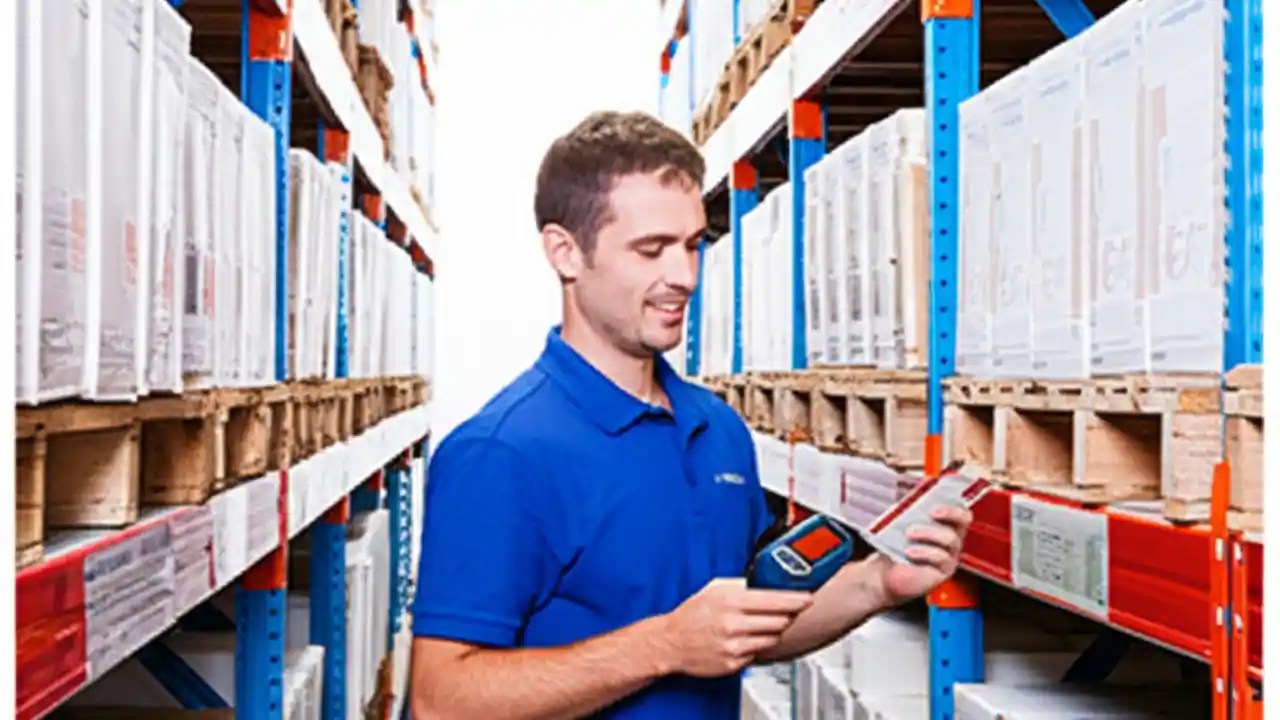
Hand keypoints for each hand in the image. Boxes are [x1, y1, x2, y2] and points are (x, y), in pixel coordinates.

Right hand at [659, 578, 812, 676]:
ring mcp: (735, 646)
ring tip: (758, 624)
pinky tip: (744, 638)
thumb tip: (769, 582)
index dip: (797, 600)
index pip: (776, 600)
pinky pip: (759, 652)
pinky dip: (757, 645)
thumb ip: (743, 584)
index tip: (809, 598)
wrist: (671, 642)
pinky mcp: (734, 663)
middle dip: (786, 615)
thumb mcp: (715, 588)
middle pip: (780, 620)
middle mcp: (734, 624)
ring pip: (773, 637)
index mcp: (731, 601)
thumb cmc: (692, 614)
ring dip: (773, 631)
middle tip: (785, 610)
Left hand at [876, 505, 972, 603]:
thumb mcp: (900, 525)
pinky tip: (909, 552)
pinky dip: (924, 552)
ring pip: (950, 538)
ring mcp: (950, 555)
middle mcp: (951, 539)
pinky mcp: (944, 571)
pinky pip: (941, 557)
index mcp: (944, 525)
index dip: (954, 503)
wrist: (885, 573)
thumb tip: (910, 491)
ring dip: (929, 533)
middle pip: (963, 521)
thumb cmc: (895, 547)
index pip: (960, 510)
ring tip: (910, 533)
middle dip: (950, 513)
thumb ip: (908, 509)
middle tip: (933, 513)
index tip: (938, 499)